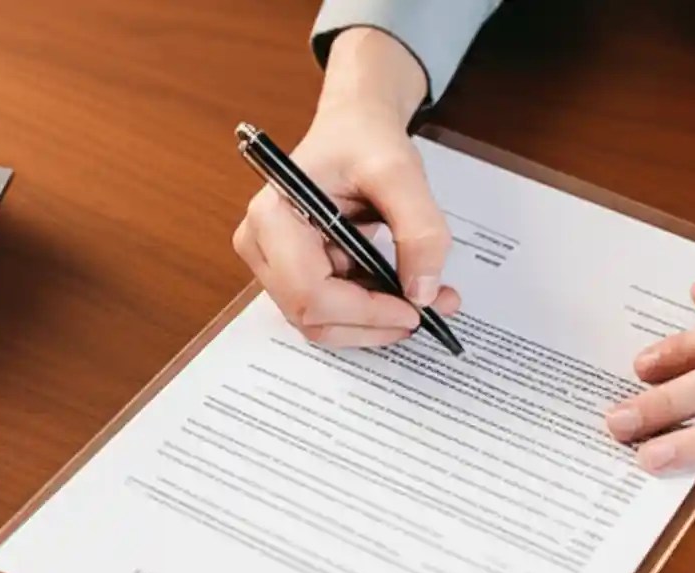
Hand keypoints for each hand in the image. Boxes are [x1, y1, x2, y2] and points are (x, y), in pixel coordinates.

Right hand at [232, 28, 459, 347]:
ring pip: (324, 323)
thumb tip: (422, 294)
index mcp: (274, 217)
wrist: (354, 126)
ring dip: (377, 324)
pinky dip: (372, 312)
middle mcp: (262, 246)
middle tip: (431, 310)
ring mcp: (276, 263)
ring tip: (429, 300)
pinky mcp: (296, 273)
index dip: (364, 312)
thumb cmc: (364, 139)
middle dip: (375, 323)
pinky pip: (333, 311)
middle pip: (313, 316)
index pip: (310, 292)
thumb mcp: (401, 173)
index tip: (414, 308)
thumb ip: (420, 231)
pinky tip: (408, 292)